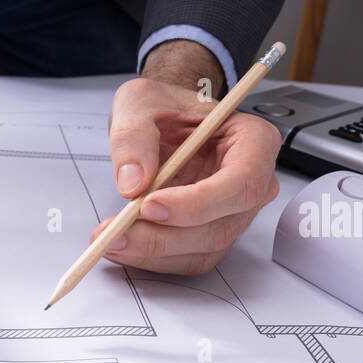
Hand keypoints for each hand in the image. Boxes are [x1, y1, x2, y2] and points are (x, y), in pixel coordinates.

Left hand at [98, 41, 281, 275]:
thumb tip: (133, 182)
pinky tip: (121, 244)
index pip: (241, 183)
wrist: (162, 122)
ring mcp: (233, 215)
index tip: (150, 204)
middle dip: (163, 237)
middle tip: (115, 232)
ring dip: (151, 252)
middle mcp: (252, 185)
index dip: (198, 202)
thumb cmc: (163, 107)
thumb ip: (134, 136)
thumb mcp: (140, 102)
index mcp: (254, 142)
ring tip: (108, 238)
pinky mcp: (209, 237)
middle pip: (219, 227)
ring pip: (200, 251)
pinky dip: (150, 258)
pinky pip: (184, 260)